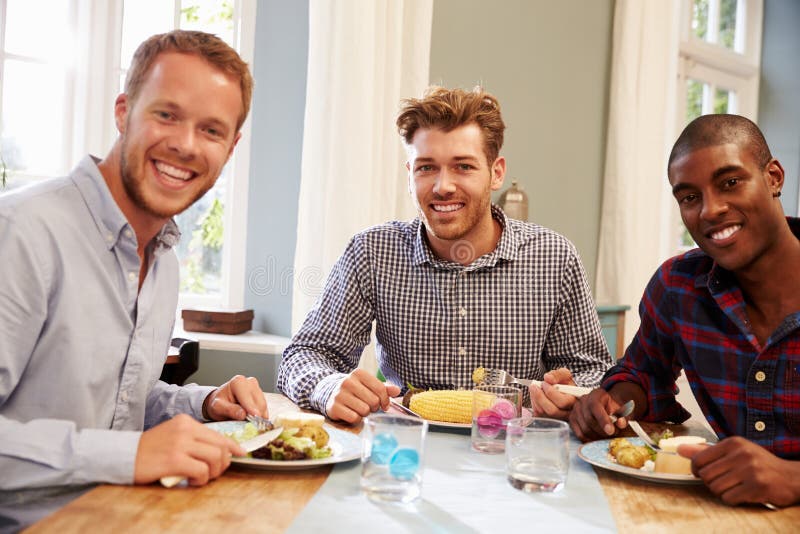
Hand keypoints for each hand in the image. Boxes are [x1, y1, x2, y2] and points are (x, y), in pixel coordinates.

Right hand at [134, 414, 244, 484]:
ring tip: (203, 478)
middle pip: (220, 445)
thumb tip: (219, 452)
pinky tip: (193, 481)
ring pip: (215, 457)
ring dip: (214, 472)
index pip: (217, 433)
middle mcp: (185, 429)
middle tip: (216, 472)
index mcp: (186, 421)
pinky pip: (201, 470)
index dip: (232, 446)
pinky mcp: (174, 459)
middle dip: (224, 462)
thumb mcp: (173, 436)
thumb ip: (193, 440)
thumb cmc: (148, 450)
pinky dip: (202, 479)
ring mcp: (180, 443)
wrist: (122, 455)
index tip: (240, 453)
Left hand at [203, 375, 266, 420]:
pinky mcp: (261, 394)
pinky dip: (261, 415)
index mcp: (238, 382)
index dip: (251, 409)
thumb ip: (229, 410)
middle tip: (250, 425)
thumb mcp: (218, 408)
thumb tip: (243, 414)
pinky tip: (253, 420)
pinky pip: (265, 408)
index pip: (248, 397)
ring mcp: (257, 387)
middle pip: (259, 402)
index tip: (254, 418)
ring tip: (249, 422)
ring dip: (259, 416)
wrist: (221, 401)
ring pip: (263, 405)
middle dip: (256, 415)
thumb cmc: (218, 404)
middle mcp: (250, 382)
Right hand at [325, 368, 400, 424]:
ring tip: (360, 409)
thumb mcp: (369, 385)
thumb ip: (384, 388)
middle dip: (374, 407)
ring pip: (364, 410)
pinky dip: (356, 419)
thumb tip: (397, 390)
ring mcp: (340, 394)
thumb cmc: (356, 390)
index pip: (380, 389)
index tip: (384, 404)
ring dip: (365, 413)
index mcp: (359, 373)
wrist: (331, 393)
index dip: (385, 400)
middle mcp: (348, 382)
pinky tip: (352, 413)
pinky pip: (354, 418)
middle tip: (369, 406)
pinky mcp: (334, 407)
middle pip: (373, 401)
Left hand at [530, 368, 577, 419]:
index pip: (562, 402)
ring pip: (544, 413)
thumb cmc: (564, 383)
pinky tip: (535, 396)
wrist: (561, 390)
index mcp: (574, 401)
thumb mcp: (564, 374)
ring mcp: (558, 418)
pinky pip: (538, 415)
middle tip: (534, 386)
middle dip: (540, 397)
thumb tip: (548, 378)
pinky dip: (534, 404)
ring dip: (536, 399)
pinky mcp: (549, 420)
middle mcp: (568, 413)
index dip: (551, 392)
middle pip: (552, 410)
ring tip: (534, 389)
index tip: (544, 383)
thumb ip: (558, 374)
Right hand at [568, 387, 627, 440]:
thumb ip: (623, 416)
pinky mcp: (572, 419)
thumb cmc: (614, 409)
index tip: (611, 431)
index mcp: (596, 394)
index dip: (603, 419)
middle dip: (602, 431)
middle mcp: (583, 400)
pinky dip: (589, 440)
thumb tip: (621, 423)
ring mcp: (576, 410)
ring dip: (597, 436)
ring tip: (606, 436)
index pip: (595, 406)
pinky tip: (597, 439)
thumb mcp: (622, 410)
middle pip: (589, 420)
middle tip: (613, 434)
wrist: (607, 408)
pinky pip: (579, 434)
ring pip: (584, 428)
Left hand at [679, 436, 799, 506]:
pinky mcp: (757, 487)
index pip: (698, 459)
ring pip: (715, 488)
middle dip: (710, 483)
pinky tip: (742, 494)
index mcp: (733, 443)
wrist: (792, 478)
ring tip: (734, 487)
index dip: (696, 470)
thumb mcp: (734, 452)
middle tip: (723, 482)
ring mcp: (750, 470)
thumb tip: (679, 449)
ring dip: (721, 492)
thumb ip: (706, 451)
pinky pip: (729, 498)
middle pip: (706, 475)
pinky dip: (732, 500)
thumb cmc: (759, 464)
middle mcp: (741, 454)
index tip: (702, 473)